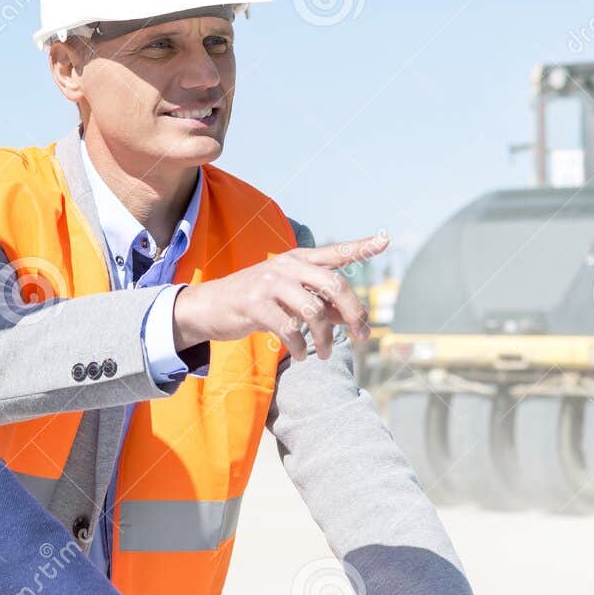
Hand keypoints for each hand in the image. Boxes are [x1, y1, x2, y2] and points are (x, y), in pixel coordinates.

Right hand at [171, 233, 388, 359]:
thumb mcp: (290, 297)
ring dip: (325, 339)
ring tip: (323, 354)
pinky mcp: (255, 304)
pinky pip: (290, 329)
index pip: (335, 252)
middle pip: (334, 285)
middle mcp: (286, 265)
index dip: (360, 247)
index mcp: (298, 259)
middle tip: (362, 336)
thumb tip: (353, 318)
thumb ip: (321, 303)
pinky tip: (301, 355)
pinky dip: (301, 347)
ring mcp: (269, 282)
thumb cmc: (256, 302)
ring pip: (314, 311)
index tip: (385, 239)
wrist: (209, 307)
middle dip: (354, 313)